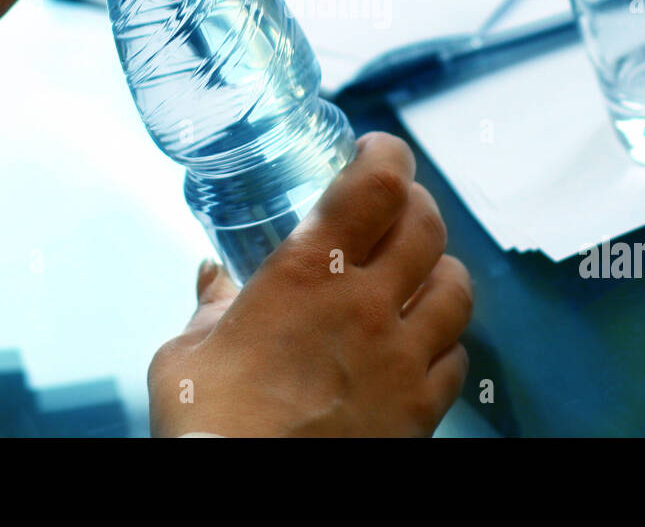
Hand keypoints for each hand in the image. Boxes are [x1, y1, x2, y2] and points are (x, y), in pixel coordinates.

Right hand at [148, 133, 472, 436]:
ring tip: (420, 271)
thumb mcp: (186, 354)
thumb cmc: (208, 425)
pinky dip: (446, 342)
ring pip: (457, 289)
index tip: (376, 151)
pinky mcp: (419, 412)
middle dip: (416, 204)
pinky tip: (423, 345)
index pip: (377, 184)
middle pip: (428, 226)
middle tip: (396, 205)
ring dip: (441, 268)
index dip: (387, 154)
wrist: (240, 494)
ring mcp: (402, 360)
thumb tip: (210, 276)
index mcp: (309, 273)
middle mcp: (368, 306)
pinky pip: (458, 361)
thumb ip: (207, 306)